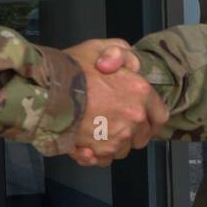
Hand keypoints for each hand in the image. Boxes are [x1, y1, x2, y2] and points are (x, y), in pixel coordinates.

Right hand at [62, 38, 167, 166]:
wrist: (46, 91)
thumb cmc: (72, 67)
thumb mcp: (99, 47)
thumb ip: (122, 54)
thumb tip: (131, 69)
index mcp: (140, 92)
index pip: (160, 115)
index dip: (151, 118)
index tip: (142, 118)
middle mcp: (134, 118)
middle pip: (142, 136)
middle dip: (131, 132)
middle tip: (113, 122)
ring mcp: (118, 137)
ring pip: (122, 149)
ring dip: (112, 143)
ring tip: (95, 130)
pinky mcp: (100, 151)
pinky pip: (104, 160)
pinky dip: (96, 155)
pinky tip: (84, 145)